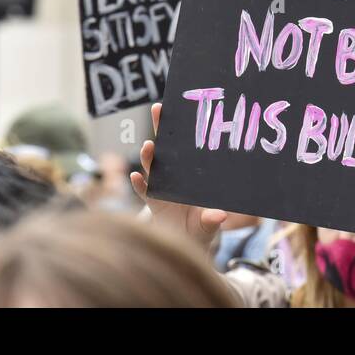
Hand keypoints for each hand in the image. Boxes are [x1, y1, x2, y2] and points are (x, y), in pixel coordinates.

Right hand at [130, 102, 226, 245]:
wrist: (188, 245)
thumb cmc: (200, 228)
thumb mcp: (209, 224)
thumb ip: (211, 220)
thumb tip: (219, 215)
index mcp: (190, 175)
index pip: (185, 148)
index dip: (180, 130)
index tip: (179, 110)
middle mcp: (174, 178)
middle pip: (166, 150)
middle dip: (161, 129)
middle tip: (158, 109)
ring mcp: (162, 190)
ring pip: (153, 168)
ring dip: (149, 156)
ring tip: (148, 146)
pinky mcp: (153, 204)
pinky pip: (144, 192)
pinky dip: (139, 184)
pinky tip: (135, 176)